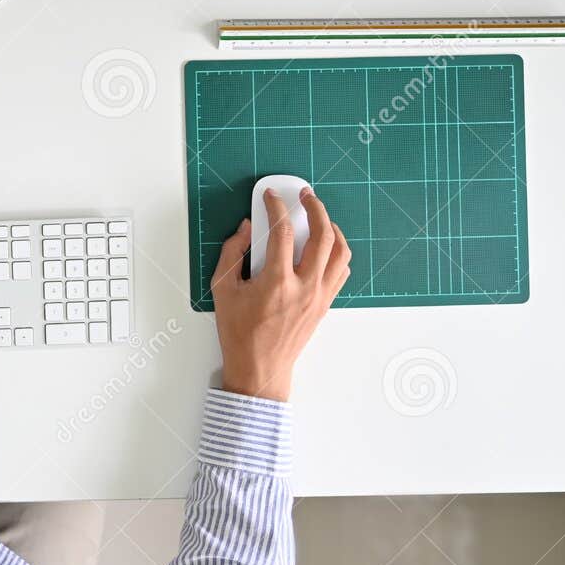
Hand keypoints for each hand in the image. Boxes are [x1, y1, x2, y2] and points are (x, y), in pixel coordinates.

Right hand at [211, 186, 350, 401]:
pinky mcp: (325, 304)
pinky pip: (342, 271)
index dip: (276, 206)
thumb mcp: (223, 290)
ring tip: (321, 217)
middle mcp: (305, 287)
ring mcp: (320, 296)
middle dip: (315, 208)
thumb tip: (245, 229)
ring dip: (333, 228)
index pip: (282, 231)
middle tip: (306, 195)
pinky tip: (326, 246)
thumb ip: (232, 253)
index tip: (271, 196)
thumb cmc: (239, 333)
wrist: (260, 368)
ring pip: (340, 252)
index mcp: (276, 282)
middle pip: (322, 235)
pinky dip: (338, 252)